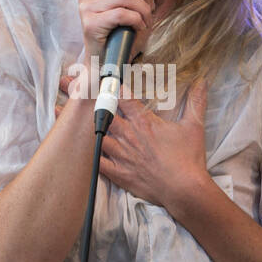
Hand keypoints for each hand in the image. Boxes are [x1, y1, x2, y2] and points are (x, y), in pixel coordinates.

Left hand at [58, 75, 210, 211]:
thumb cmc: (189, 158)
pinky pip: (97, 162)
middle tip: (65, 84)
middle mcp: (129, 136)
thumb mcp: (194, 127)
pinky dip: (84, 153)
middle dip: (83, 96)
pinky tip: (69, 147)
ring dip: (76, 124)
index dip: (107, 82)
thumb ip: (196, 102)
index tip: (94, 71)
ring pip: (94, 135)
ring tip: (58, 111)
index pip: (122, 96)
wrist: (185, 191)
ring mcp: (122, 155)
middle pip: (101, 112)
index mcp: (144, 122)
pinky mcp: (119, 174)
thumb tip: (203, 81)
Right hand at [76, 0, 171, 63]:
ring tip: (146, 21)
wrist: (110, 61)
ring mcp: (86, 7)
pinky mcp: (90, 23)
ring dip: (144, 9)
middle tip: (150, 9)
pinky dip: (137, 20)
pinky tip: (138, 28)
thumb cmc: (125, 33)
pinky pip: (122, 14)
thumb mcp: (143, 10)